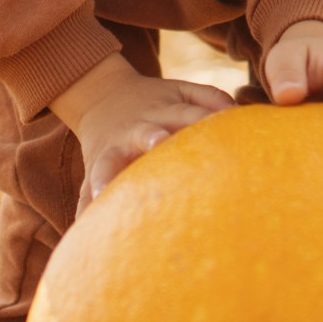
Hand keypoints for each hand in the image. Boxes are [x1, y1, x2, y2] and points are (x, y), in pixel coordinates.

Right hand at [56, 62, 235, 207]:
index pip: (184, 114)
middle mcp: (134, 130)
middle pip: (144, 133)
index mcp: (160, 111)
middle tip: (159, 143)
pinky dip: (84, 210)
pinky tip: (82, 230)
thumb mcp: (181, 91)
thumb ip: (211, 99)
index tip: (217, 125)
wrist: (101, 96)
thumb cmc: (155, 103)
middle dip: (151, 138)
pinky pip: (84, 193)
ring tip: (104, 193)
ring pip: (107, 164)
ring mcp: (111, 151)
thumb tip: (239, 115)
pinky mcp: (94, 170)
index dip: (199, 118)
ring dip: (106, 178)